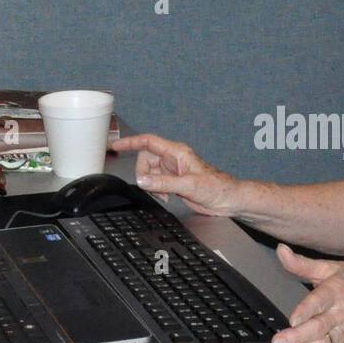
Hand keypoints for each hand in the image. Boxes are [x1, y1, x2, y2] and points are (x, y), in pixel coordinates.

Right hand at [110, 133, 238, 215]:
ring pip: (149, 173)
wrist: (227, 200)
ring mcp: (172, 171)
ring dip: (151, 185)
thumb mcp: (188, 185)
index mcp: (176, 152)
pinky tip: (167, 197)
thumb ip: (164, 183)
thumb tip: (143, 180)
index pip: (148, 142)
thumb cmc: (216, 187)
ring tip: (163, 194)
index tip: (116, 145)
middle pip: (145, 160)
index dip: (130, 142)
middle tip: (150, 186)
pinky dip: (156, 190)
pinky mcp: (174, 182)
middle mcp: (173, 159)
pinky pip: (156, 183)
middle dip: (144, 174)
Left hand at [270, 244, 343, 342]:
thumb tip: (281, 251)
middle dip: (298, 337)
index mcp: (337, 291)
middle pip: (319, 327)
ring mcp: (341, 332)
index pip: (321, 301)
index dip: (307, 310)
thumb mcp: (330, 268)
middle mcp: (340, 314)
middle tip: (279, 341)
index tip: (293, 319)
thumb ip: (302, 263)